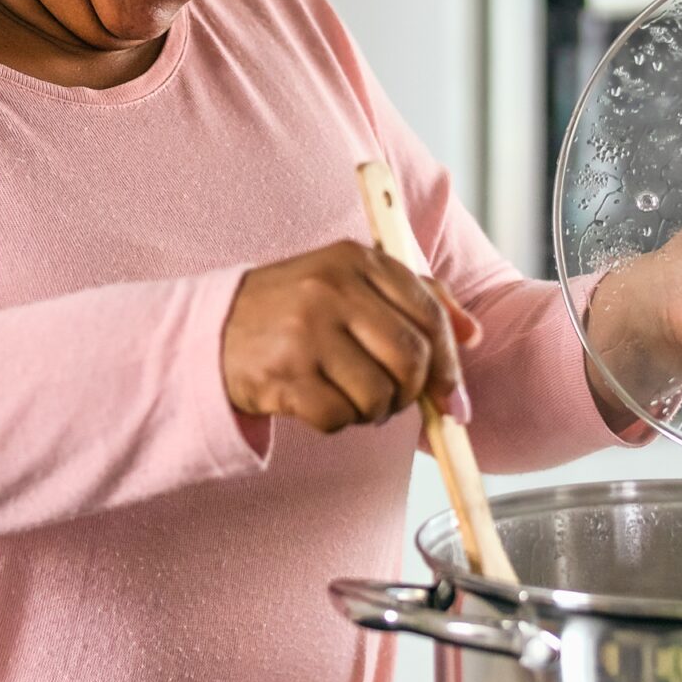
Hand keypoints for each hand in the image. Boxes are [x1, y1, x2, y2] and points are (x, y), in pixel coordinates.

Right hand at [222, 240, 481, 432]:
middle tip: (396, 401)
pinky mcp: (283, 374)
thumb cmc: (291, 310)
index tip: (454, 396)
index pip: (428, 313)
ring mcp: (305, 331)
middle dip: (413, 393)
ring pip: (379, 394)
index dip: (450, 362)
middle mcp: (330, 289)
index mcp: (354, 259)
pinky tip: (318, 402)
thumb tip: (472, 334)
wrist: (208, 332)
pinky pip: (339, 417)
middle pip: (411, 358)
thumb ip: (414, 297)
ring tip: (350, 397)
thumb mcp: (349, 283)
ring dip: (373, 411)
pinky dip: (337, 422)